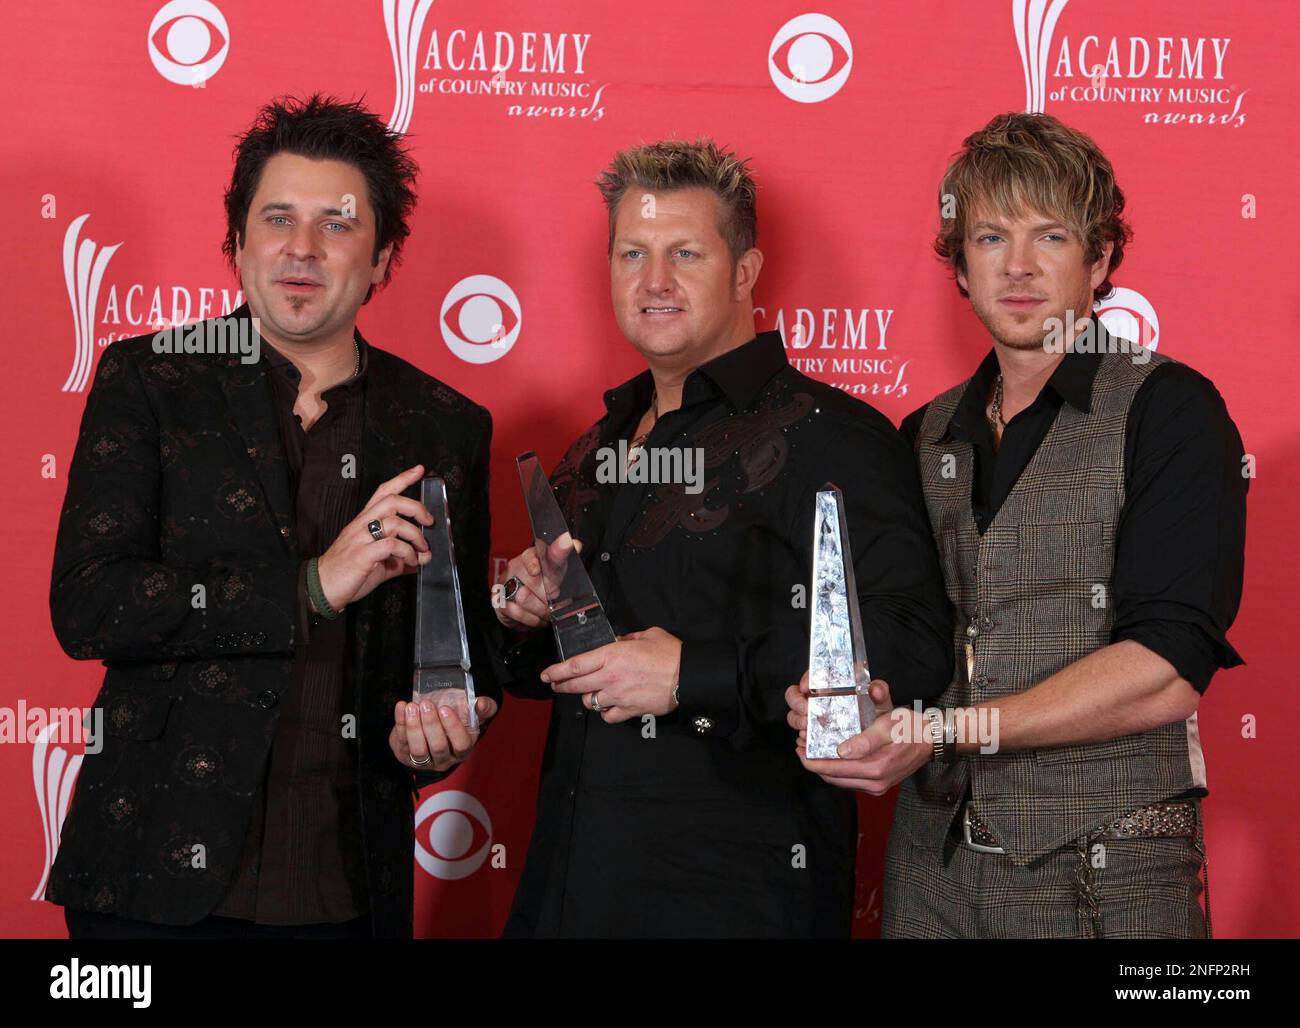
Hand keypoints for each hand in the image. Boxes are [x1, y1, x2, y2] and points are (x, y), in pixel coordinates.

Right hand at [317, 465, 433, 610]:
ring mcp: (361, 539)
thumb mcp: (379, 564)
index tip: (419, 470)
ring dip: (415, 535)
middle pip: (392, 500)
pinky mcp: (362, 555)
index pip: (383, 492)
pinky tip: (411, 562)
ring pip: (394, 522)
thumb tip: (421, 560)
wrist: (322, 589)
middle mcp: (361, 525)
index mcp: (364, 522)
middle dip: (416, 507)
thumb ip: (399, 559)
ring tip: (422, 550)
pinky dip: (407, 552)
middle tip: (429, 521)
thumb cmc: (348, 574)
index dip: (402, 479)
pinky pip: (390, 545)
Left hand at [389, 696, 498, 772]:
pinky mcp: (405, 754)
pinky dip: (400, 723)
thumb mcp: (471, 713)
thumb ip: (483, 708)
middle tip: (426, 705)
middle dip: (431, 725)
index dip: (453, 728)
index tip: (445, 709)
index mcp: (463, 750)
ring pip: (418, 750)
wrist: (432, 721)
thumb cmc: (455, 718)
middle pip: (438, 747)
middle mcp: (444, 759)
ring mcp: (424, 760)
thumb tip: (482, 703)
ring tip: (412, 707)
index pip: (461, 745)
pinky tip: (402, 707)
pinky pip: (401, 741)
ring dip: (414, 727)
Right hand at [495, 535, 582, 629]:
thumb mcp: (557, 569)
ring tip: (545, 610)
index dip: (533, 562)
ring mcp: (505, 582)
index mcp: (533, 555)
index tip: (536, 570)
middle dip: (548, 595)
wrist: (527, 603)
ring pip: (523, 597)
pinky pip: (516, 611)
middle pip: (532, 581)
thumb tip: (576, 543)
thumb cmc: (544, 582)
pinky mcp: (498, 599)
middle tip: (553, 598)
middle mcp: (516, 566)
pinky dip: (529, 618)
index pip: (532, 554)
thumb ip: (563, 557)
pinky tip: (534, 616)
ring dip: (539, 609)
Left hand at [541, 627, 681, 722]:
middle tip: (555, 684)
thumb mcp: (647, 635)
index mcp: (611, 655)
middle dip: (562, 685)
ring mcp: (618, 696)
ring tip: (591, 693)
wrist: (688, 675)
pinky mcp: (629, 710)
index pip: (575, 665)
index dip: (556, 671)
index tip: (546, 674)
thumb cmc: (669, 653)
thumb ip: (627, 639)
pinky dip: (606, 713)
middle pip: (576, 685)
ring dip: (587, 697)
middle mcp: (610, 677)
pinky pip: (608, 716)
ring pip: (590, 702)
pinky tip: (609, 706)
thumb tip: (618, 642)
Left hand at [785, 674, 931, 795]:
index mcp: (875, 770)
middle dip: (814, 763)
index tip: (799, 747)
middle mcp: (874, 784)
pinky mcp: (878, 784)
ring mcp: (877, 787)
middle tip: (801, 745)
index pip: (833, 770)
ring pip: (840, 780)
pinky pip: (850, 779)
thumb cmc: (910, 728)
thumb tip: (841, 751)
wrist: (932, 739)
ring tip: (811, 748)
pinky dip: (837, 769)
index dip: (811, 760)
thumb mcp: (888, 726)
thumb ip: (865, 739)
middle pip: (833, 778)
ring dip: (824, 766)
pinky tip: (831, 755)